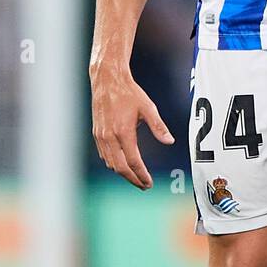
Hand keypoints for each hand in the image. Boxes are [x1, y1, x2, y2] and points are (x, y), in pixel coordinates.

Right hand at [90, 66, 173, 188]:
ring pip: (110, 163)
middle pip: (120, 168)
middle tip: (144, 186)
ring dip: (123, 173)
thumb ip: (159, 126)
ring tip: (136, 177)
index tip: (149, 183)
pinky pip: (104, 155)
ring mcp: (101, 136)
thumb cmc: (129, 92)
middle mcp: (109, 136)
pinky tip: (122, 163)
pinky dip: (114, 163)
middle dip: (133, 179)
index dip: (142, 175)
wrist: (107, 80)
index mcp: (123, 132)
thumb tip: (169, 141)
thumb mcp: (148, 108)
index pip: (133, 162)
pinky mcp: (97, 133)